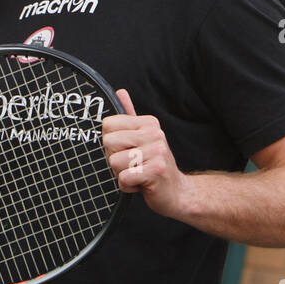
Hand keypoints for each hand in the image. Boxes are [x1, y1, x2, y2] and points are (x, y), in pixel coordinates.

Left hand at [102, 89, 189, 219]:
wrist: (176, 192)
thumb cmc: (153, 165)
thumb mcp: (142, 138)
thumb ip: (130, 116)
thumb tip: (120, 92)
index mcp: (148, 123)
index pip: (108, 125)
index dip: (112, 142)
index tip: (127, 150)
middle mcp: (155, 133)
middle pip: (108, 142)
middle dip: (114, 159)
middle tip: (133, 164)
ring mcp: (158, 151)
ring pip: (114, 162)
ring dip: (122, 174)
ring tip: (138, 173)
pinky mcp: (156, 171)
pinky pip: (124, 178)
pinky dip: (128, 186)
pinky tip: (141, 184)